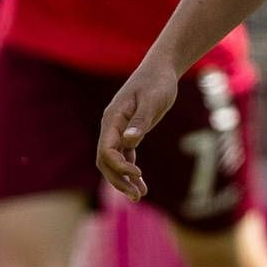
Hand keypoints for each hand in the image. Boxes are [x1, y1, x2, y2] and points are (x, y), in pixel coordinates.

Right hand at [97, 58, 182, 200]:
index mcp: (113, 119)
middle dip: (118, 180)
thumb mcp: (151, 101)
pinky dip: (130, 170)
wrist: (161, 70)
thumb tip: (129, 141)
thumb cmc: (157, 82)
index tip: (138, 175)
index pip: (106, 150)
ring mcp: (119, 130)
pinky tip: (142, 183)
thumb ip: (140, 121)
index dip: (118, 166)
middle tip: (137, 196)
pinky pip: (125, 156)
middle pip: (105, 161)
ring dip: (124, 179)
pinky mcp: (129, 132)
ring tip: (140, 196)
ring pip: (114, 161)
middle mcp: (112, 127)